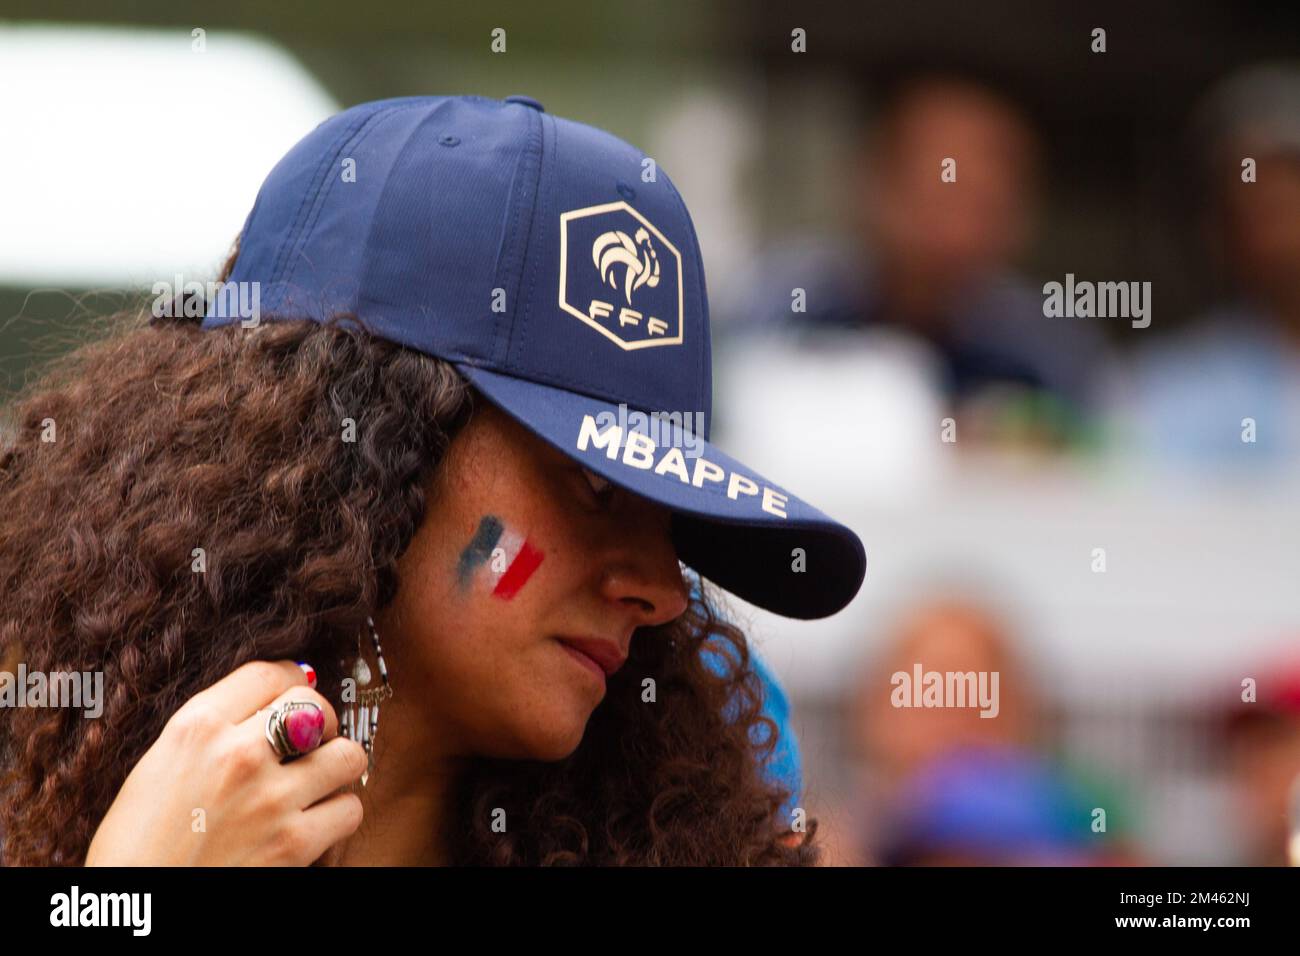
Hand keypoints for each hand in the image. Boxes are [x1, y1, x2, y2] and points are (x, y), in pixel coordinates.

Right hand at [85, 660, 366, 865]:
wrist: (139, 908)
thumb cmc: (136, 846)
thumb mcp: (156, 766)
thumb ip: (209, 732)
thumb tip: (263, 706)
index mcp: (196, 728)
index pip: (270, 673)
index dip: (293, 678)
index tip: (297, 690)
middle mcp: (238, 754)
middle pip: (316, 704)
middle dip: (319, 722)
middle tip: (310, 743)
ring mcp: (271, 798)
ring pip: (347, 754)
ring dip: (337, 768)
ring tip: (319, 782)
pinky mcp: (293, 843)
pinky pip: (348, 809)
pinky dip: (338, 816)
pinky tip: (316, 822)